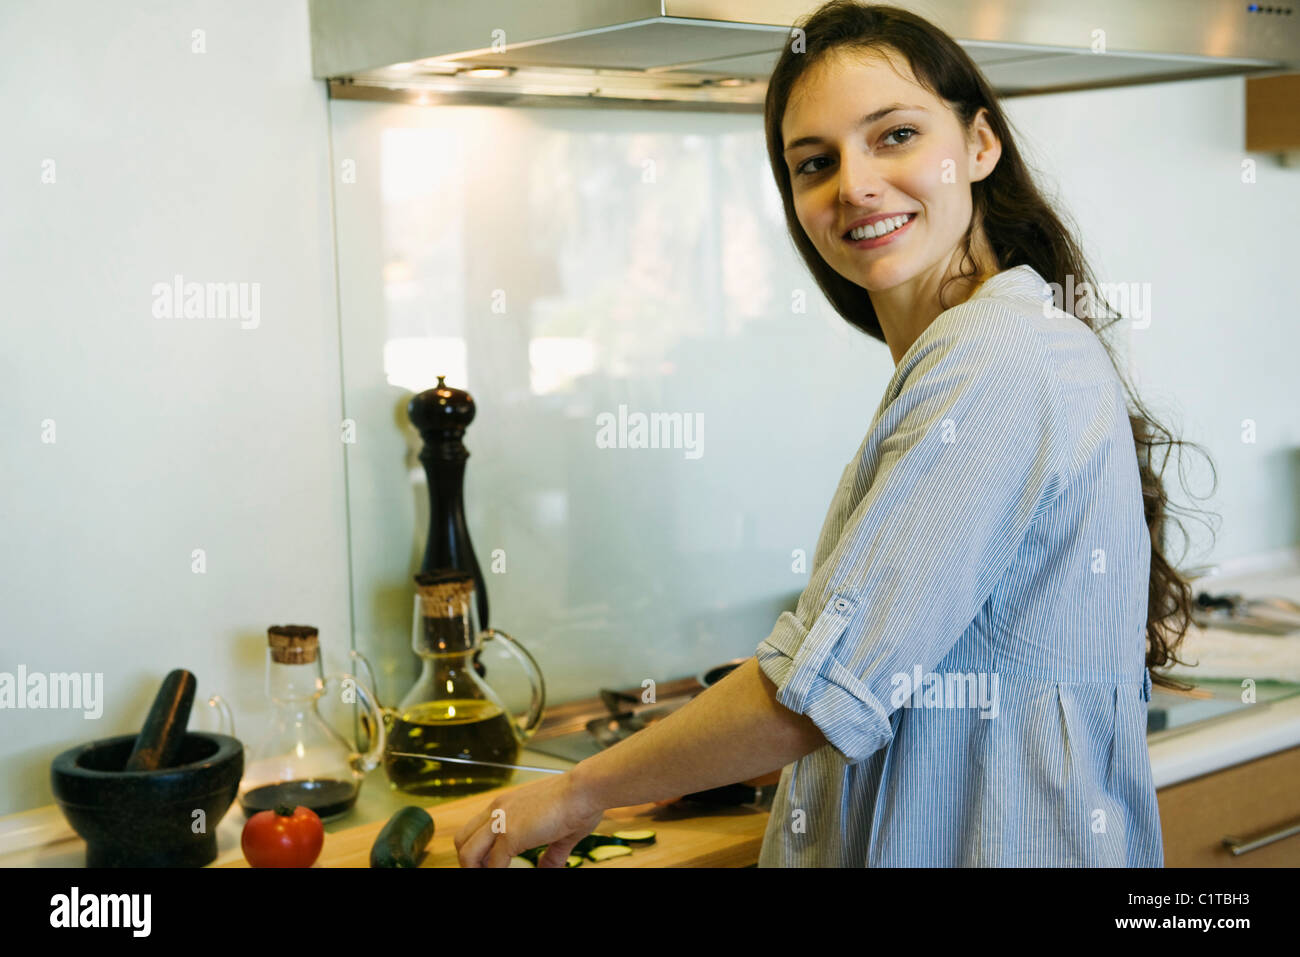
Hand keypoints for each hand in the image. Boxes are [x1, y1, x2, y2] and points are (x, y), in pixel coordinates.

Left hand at [454, 772, 605, 867]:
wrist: (585, 789)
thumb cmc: (579, 802)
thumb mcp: (561, 832)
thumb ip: (551, 854)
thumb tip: (548, 870)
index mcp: (506, 804)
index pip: (476, 829)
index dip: (478, 852)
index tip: (488, 865)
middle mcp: (498, 809)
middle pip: (463, 840)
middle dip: (469, 862)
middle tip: (485, 872)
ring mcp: (501, 821)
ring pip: (468, 853)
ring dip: (476, 869)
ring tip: (490, 875)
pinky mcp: (510, 834)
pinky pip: (494, 865)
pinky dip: (497, 874)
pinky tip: (507, 875)